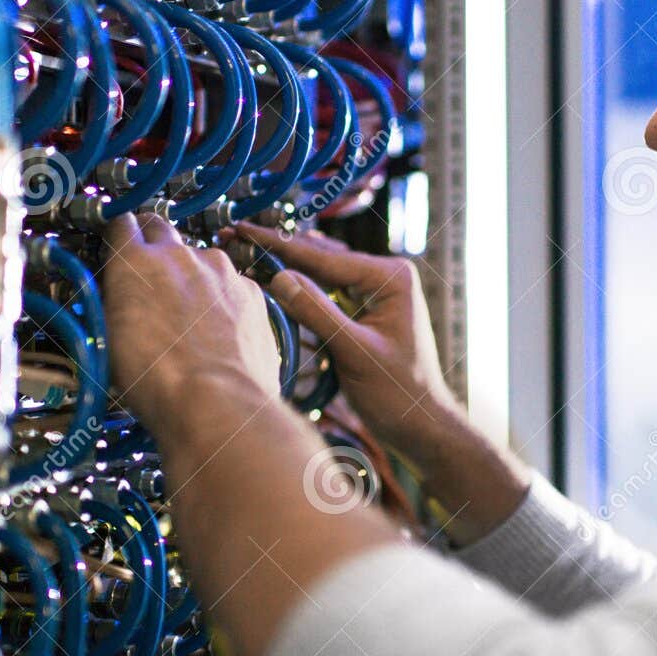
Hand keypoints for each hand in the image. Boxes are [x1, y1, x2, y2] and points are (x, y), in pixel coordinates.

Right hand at [100, 214, 281, 438]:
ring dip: (193, 276)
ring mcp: (221, 271)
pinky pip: (233, 286)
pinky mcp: (251, 292)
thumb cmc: (156, 379)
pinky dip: (225, 300)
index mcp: (135, 263)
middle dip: (154, 244)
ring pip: (201, 260)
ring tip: (190, 316)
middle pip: (162, 229)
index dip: (120, 235)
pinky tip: (221, 330)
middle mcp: (180, 256)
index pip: (122, 224)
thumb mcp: (108, 341)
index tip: (120, 246)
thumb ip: (113, 305)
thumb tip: (114, 298)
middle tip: (151, 272)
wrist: (216, 402)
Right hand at [224, 223, 459, 451]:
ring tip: (246, 254)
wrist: (421, 425)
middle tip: (235, 236)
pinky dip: (299, 293)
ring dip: (285, 269)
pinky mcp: (365, 312)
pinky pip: (326, 295)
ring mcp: (375, 294)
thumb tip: (278, 277)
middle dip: (278, 251)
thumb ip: (317, 313)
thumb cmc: (400, 393)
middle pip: (321, 259)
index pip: (324, 257)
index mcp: (391, 277)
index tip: (243, 230)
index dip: (279, 245)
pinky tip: (271, 285)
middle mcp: (385, 276)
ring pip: (320, 275)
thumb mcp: (354, 352)